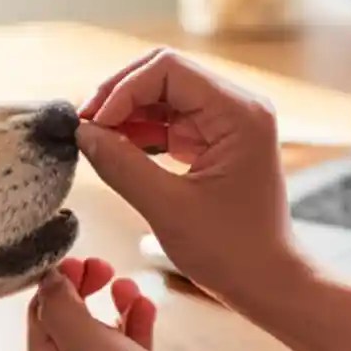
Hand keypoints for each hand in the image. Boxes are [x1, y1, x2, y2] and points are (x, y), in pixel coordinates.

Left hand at [27, 258, 227, 350]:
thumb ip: (65, 312)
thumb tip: (46, 281)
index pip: (38, 318)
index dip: (60, 283)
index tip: (86, 258)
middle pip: (66, 329)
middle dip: (85, 293)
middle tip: (108, 268)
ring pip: (97, 342)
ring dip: (112, 309)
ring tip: (134, 291)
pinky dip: (133, 334)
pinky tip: (148, 315)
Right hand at [77, 49, 307, 305]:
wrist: (269, 281)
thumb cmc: (231, 251)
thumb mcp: (168, 209)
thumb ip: (121, 165)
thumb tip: (82, 133)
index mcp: (239, 113)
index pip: (169, 69)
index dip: (123, 90)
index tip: (93, 124)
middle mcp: (239, 107)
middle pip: (165, 74)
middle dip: (121, 95)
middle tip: (85, 125)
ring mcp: (229, 123)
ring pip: (164, 95)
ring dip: (127, 112)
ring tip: (93, 138)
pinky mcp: (217, 141)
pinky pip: (171, 120)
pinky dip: (140, 130)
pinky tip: (114, 148)